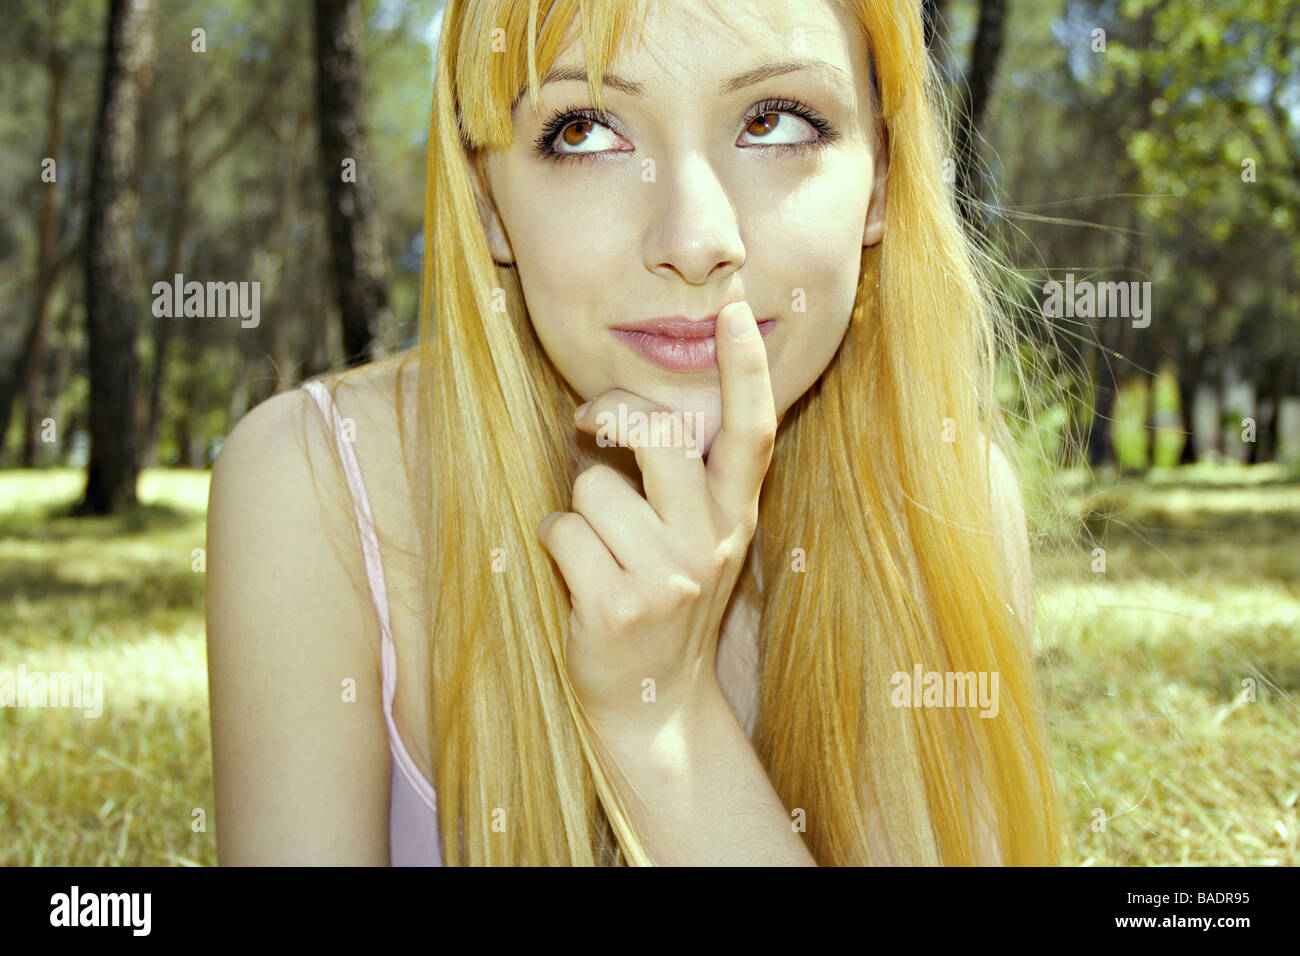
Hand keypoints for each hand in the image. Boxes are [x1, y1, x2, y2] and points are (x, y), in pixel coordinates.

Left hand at [537, 301, 776, 742]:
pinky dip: (553, 544)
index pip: (752, 432)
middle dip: (610, 411)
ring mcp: (668, 578)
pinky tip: (576, 576)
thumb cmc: (664, 600)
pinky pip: (560, 531)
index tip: (736, 312)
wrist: (654, 703)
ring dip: (577, 506)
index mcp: (734, 515)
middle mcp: (711, 541)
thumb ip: (690, 481)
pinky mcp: (617, 608)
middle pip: (661, 431)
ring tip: (595, 547)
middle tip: (589, 421)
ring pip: (593, 485)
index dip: (746, 370)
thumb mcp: (702, 540)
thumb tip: (636, 404)